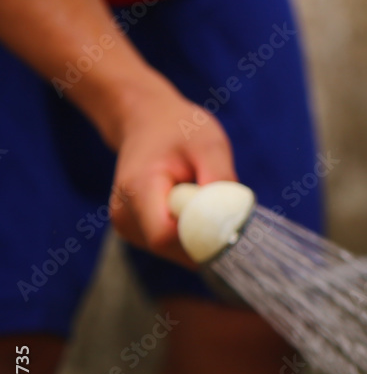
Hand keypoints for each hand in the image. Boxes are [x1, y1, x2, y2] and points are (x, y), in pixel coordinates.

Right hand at [107, 81, 236, 267]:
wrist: (146, 122)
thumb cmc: (180, 129)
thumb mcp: (209, 144)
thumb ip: (220, 181)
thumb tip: (233, 219)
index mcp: (137, 189)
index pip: (166, 236)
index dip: (202, 238)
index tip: (230, 224)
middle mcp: (124, 215)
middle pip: (173, 249)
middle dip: (206, 237)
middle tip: (225, 208)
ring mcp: (127, 227)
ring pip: (175, 251)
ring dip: (199, 235)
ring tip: (202, 200)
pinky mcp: (136, 232)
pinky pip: (173, 247)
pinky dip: (191, 234)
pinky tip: (192, 208)